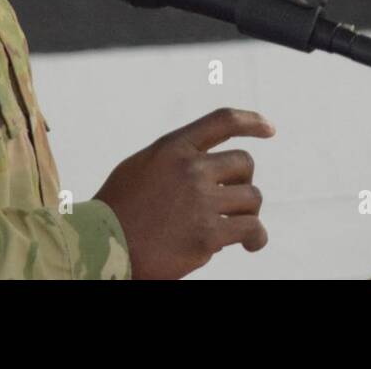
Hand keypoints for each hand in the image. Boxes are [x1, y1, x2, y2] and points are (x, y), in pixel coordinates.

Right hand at [93, 107, 274, 278]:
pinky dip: (256, 237)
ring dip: (248, 212)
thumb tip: (209, 164)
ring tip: (238, 226)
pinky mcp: (208, 235)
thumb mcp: (142, 167)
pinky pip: (251, 228)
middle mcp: (190, 169)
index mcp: (173, 147)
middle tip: (232, 200)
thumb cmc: (118, 210)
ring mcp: (200, 201)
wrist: (101, 247)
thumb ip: (175, 159)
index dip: (251, 122)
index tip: (270, 129)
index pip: (223, 121)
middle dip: (243, 182)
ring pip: (252, 197)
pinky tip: (251, 243)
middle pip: (244, 164)